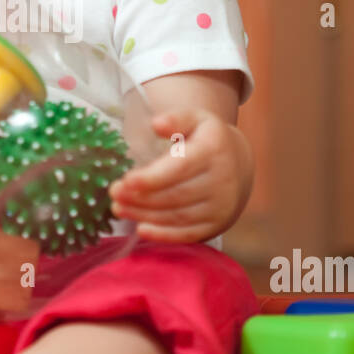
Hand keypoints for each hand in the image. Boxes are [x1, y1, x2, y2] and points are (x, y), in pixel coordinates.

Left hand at [109, 109, 252, 243]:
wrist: (239, 164)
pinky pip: (188, 234)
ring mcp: (221, 206)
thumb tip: (156, 123)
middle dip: (142, 198)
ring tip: (119, 208)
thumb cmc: (207, 139)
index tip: (126, 180)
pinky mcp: (217, 225)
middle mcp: (222, 180)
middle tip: (114, 194)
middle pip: (176, 195)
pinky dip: (163, 235)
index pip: (180, 167)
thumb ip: (176, 119)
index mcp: (213, 150)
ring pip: (178, 216)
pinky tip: (141, 229)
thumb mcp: (196, 119)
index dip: (152, 177)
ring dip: (145, 215)